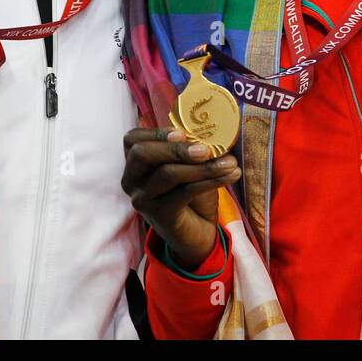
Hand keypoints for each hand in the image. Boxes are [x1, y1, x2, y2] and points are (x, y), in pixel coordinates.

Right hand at [121, 127, 240, 267]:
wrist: (196, 231)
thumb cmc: (191, 192)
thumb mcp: (189, 165)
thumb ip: (191, 148)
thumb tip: (214, 130)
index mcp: (135, 162)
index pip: (132, 140)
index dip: (156, 132)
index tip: (183, 132)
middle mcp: (131, 180)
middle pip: (142, 154)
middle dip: (176, 149)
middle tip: (206, 149)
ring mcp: (142, 198)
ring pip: (168, 174)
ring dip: (203, 166)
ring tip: (230, 163)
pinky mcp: (158, 214)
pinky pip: (184, 192)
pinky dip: (211, 181)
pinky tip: (230, 175)